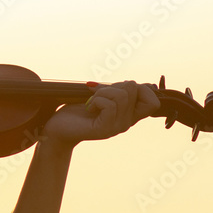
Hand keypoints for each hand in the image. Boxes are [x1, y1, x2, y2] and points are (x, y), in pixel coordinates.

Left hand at [41, 80, 160, 146]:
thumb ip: (118, 91)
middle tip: (98, 95)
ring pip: (122, 95)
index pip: (153, 101)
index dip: (141, 89)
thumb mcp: (101, 97)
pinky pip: (109, 105)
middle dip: (113, 85)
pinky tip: (89, 108)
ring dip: (102, 92)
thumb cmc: (77, 111)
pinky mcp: (104, 129)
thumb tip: (135, 82)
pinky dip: (96, 100)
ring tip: (92, 102)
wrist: (58, 129)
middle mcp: (127, 122)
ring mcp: (117, 127)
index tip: (119, 88)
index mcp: (129, 115)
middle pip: (134, 89)